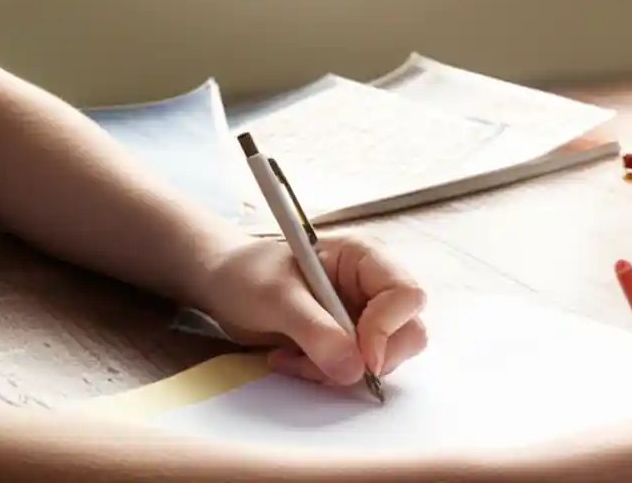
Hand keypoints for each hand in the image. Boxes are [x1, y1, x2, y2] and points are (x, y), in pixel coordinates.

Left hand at [196, 232, 427, 386]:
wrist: (223, 286)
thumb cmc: (247, 274)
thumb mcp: (277, 298)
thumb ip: (315, 330)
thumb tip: (354, 370)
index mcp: (365, 257)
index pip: (406, 294)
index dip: (388, 328)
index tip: (361, 358)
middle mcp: (374, 285)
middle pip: (408, 331)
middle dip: (368, 358)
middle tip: (322, 364)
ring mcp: (365, 315)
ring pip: (386, 357)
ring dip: (343, 370)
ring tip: (295, 359)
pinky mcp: (351, 340)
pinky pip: (359, 369)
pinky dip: (329, 375)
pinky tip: (294, 360)